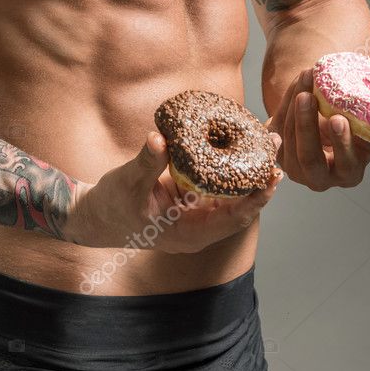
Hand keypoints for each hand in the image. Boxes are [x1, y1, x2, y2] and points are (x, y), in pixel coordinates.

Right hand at [63, 129, 283, 253]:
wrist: (96, 217)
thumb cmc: (112, 207)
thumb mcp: (128, 183)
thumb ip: (147, 162)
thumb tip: (159, 138)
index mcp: (189, 233)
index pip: (233, 219)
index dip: (255, 199)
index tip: (271, 177)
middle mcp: (199, 227)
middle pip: (240, 206)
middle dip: (259, 178)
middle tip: (273, 145)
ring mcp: (196, 215)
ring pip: (231, 195)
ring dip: (248, 170)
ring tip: (264, 141)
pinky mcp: (190, 200)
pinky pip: (217, 186)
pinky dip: (229, 167)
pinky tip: (237, 144)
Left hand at [265, 68, 369, 190]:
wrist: (322, 113)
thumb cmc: (354, 121)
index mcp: (350, 173)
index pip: (346, 164)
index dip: (341, 143)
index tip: (339, 118)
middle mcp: (321, 177)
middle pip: (309, 157)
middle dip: (307, 126)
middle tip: (309, 96)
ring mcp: (295, 167)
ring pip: (290, 139)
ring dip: (294, 107)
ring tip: (306, 78)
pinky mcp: (277, 152)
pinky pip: (277, 128)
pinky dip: (285, 103)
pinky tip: (297, 83)